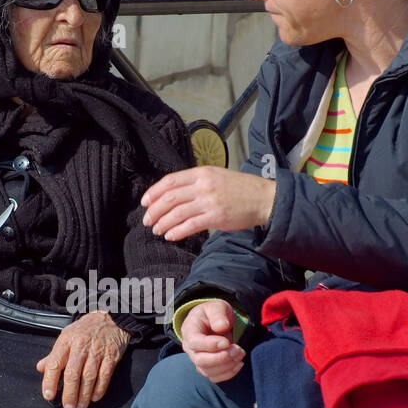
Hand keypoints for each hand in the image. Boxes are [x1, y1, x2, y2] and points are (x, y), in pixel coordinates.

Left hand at [36, 311, 131, 407]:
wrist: (110, 318)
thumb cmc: (84, 330)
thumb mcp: (66, 337)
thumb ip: (53, 355)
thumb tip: (40, 368)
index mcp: (66, 342)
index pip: (55, 364)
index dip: (50, 381)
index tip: (49, 396)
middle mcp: (81, 347)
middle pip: (73, 374)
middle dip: (69, 393)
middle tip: (68, 407)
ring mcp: (97, 352)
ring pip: (89, 377)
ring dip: (84, 395)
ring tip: (80, 406)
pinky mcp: (111, 356)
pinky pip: (105, 376)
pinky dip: (99, 389)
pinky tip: (94, 398)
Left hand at [141, 167, 275, 240]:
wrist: (263, 198)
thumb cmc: (240, 188)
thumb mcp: (216, 176)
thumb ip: (195, 182)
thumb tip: (173, 194)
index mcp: (202, 172)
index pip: (170, 181)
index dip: (154, 192)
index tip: (145, 202)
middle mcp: (203, 185)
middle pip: (169, 198)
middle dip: (154, 211)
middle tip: (147, 220)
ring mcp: (209, 202)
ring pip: (177, 213)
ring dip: (163, 223)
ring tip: (157, 230)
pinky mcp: (216, 217)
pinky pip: (190, 225)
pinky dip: (177, 231)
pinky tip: (170, 235)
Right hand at [180, 300, 245, 382]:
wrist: (215, 322)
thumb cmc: (214, 313)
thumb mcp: (216, 306)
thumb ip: (218, 314)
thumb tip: (222, 327)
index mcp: (189, 331)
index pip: (195, 343)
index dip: (210, 345)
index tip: (227, 342)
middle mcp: (190, 348)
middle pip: (200, 361)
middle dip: (222, 357)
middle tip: (238, 350)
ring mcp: (198, 359)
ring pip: (208, 371)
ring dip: (227, 366)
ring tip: (240, 354)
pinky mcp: (207, 368)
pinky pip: (215, 377)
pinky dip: (228, 373)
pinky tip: (238, 363)